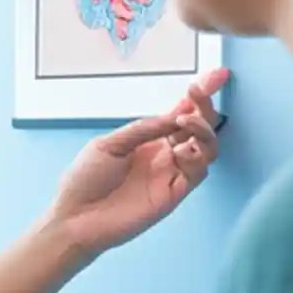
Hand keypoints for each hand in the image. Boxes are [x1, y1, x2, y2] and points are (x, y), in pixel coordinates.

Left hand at [52, 68, 228, 255]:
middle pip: (198, 128)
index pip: (180, 113)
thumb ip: (143, 129)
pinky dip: (197, 156)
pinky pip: (198, 173)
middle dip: (205, 107)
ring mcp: (171, 173)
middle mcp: (164, 153)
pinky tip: (183, 148)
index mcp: (147, 138)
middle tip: (199, 92)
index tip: (216, 75)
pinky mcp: (174, 194)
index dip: (199, 96)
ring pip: (206, 148)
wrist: (76, 216)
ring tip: (186, 121)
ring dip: (203, 130)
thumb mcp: (109, 144)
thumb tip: (175, 115)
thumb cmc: (86, 179)